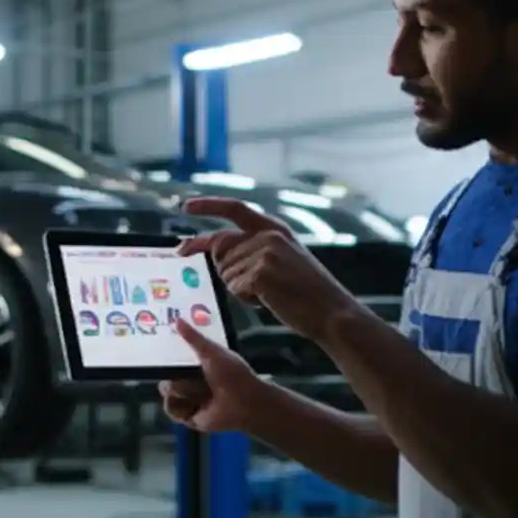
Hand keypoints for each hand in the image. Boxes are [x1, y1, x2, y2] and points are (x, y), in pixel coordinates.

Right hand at [158, 320, 263, 432]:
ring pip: (167, 392)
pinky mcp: (187, 416)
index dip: (165, 356)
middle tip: (181, 375)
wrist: (243, 401)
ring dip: (182, 391)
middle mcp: (190, 382)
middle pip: (166, 376)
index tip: (155, 349)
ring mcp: (188, 399)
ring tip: (199, 392)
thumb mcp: (212, 351)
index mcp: (197, 366)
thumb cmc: (231, 373)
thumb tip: (177, 319)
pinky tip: (192, 403)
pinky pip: (171, 409)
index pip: (173, 360)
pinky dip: (179, 405)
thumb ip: (194, 337)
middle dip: (171, 375)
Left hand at [177, 196, 358, 342]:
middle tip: (207, 265)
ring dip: (240, 287)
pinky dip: (247, 299)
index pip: (234, 208)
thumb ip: (252, 249)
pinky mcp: (260, 274)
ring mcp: (263, 253)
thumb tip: (214, 250)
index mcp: (274, 228)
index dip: (208, 205)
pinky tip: (270, 300)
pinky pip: (234, 288)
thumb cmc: (307, 292)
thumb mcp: (283, 258)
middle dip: (214, 261)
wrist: (331, 311)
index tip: (185, 207)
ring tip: (270, 293)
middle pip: (220, 246)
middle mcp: (267, 235)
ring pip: (225, 272)